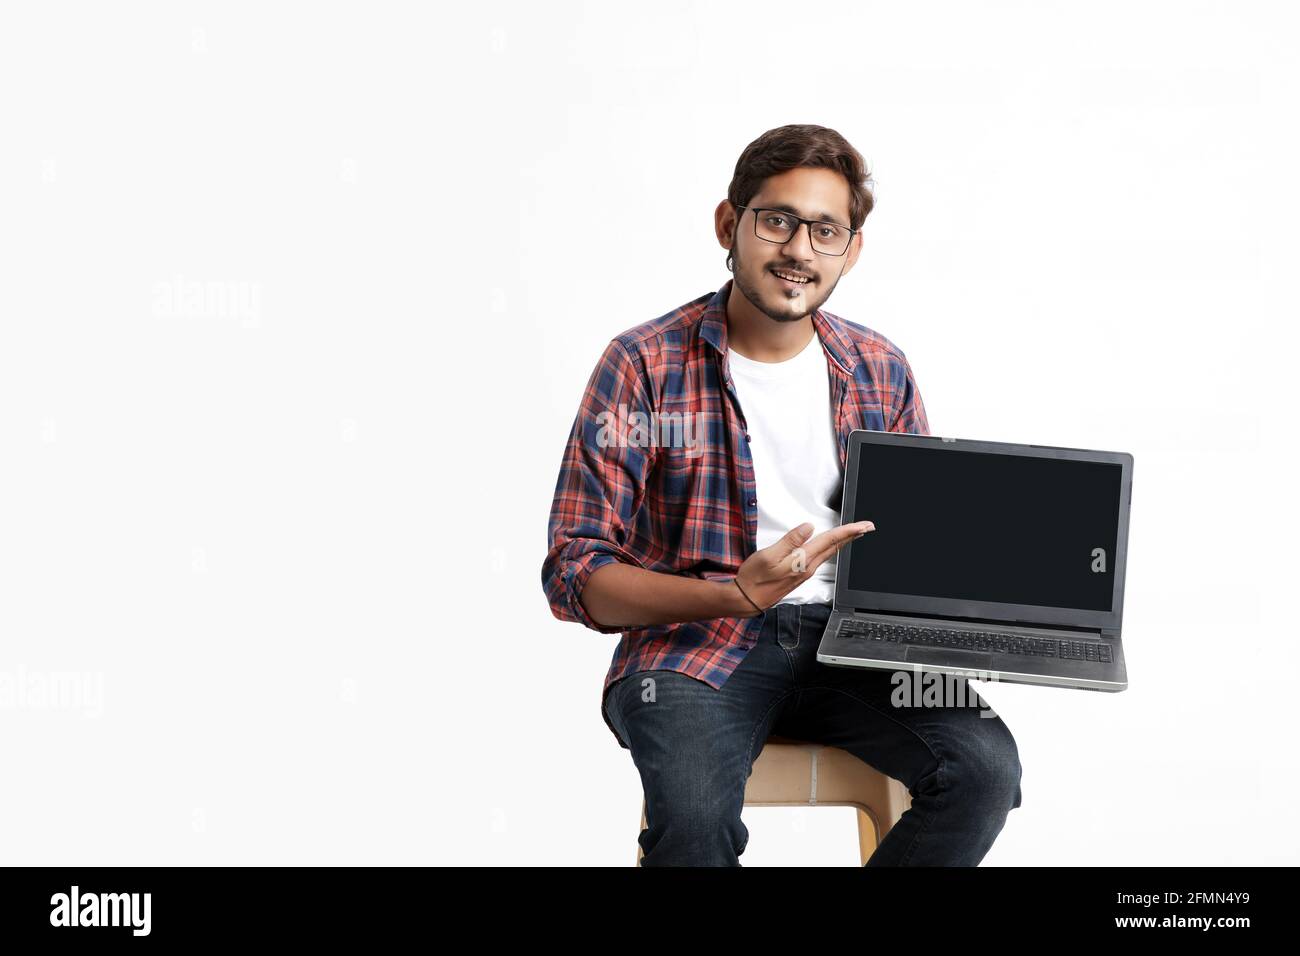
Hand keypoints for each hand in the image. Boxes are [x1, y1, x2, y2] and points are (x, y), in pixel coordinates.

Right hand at [732, 519, 874, 614]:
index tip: (864, 525)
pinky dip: (830, 549)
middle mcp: (807, 568)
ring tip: (853, 534)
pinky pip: (821, 558)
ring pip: (829, 553)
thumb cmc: (754, 578)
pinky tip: (831, 546)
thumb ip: (790, 541)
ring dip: (843, 542)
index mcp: (802, 560)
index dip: (848, 531)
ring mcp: (804, 573)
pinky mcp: (798, 575)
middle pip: (834, 547)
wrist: (747, 600)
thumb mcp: (769, 556)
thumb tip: (808, 528)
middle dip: (852, 536)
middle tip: (867, 527)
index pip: (830, 541)